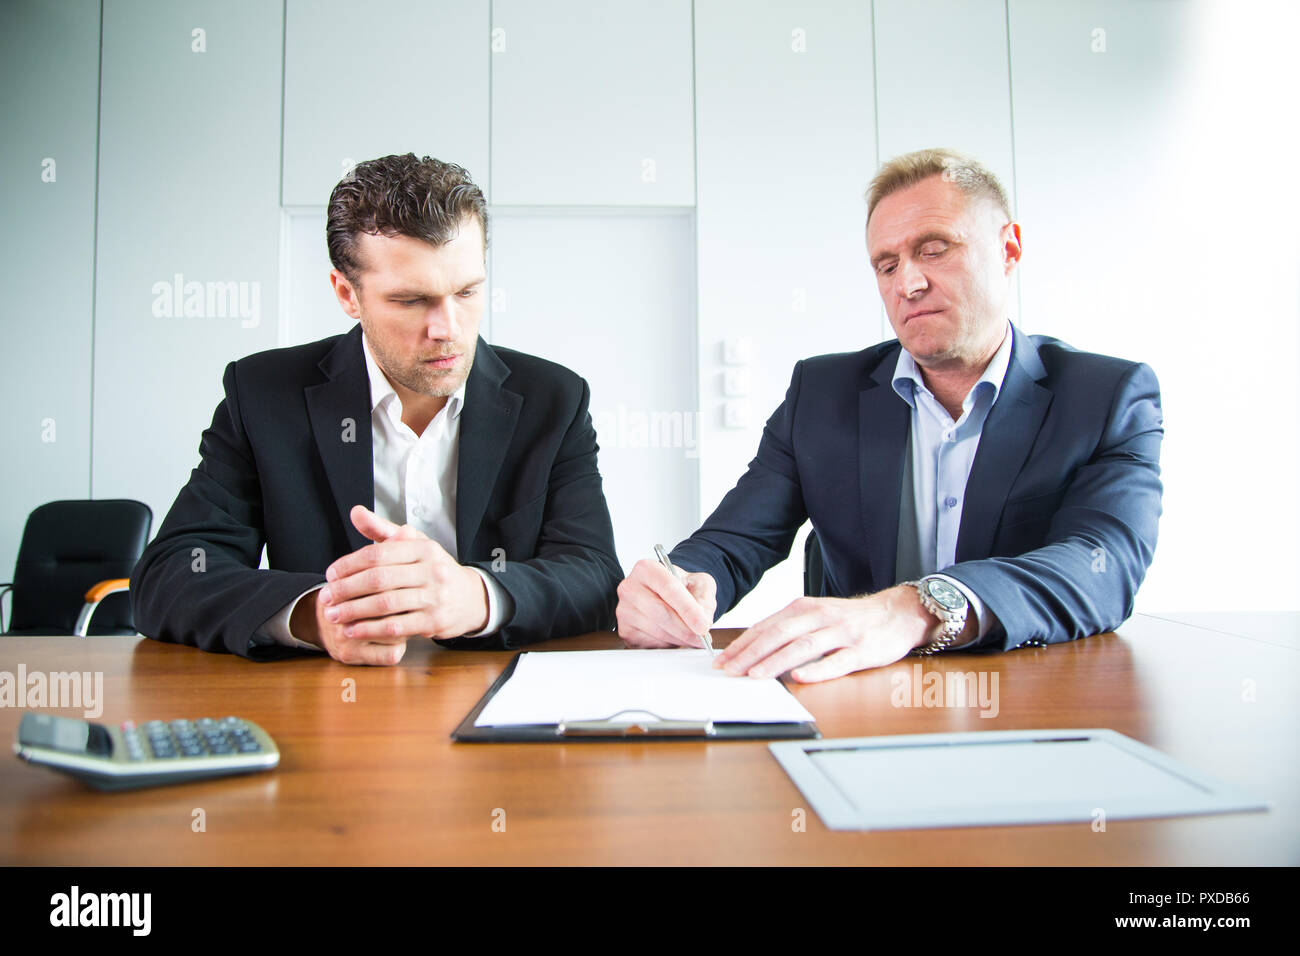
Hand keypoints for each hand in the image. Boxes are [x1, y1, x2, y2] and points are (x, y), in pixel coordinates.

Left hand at [296, 505, 489, 664]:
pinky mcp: (435, 622)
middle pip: (379, 579)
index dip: (349, 564)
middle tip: (325, 598)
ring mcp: (435, 597)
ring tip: (332, 616)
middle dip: (347, 590)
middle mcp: (432, 570)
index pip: (378, 553)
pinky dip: (371, 629)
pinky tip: (353, 630)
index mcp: (423, 548)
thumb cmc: (434, 570)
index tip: (329, 575)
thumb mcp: (415, 545)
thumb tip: (355, 512)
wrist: (471, 598)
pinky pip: (397, 627)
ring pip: (386, 604)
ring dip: (354, 611)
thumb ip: (383, 530)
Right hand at [615, 558, 716, 647]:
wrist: (666, 595)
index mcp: (647, 569)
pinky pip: (650, 644)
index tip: (703, 625)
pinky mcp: (625, 631)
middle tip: (702, 637)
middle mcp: (630, 588)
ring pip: (657, 632)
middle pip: (661, 613)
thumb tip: (703, 620)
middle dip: (686, 629)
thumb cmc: (680, 587)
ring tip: (692, 638)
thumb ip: (704, 598)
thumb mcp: (699, 583)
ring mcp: (624, 611)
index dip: (688, 609)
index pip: (668, 588)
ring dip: (679, 639)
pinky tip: (676, 638)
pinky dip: (668, 645)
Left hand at [714, 585, 942, 681]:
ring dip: (776, 661)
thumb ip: (790, 628)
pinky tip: (800, 677)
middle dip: (750, 653)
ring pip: (804, 646)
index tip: (722, 660)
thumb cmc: (851, 619)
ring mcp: (842, 633)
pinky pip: (838, 661)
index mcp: (805, 608)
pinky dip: (817, 670)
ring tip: (755, 675)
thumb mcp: (817, 615)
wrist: (897, 612)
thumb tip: (754, 648)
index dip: (742, 644)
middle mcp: (821, 617)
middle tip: (729, 671)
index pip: (766, 627)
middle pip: (779, 635)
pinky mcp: (863, 650)